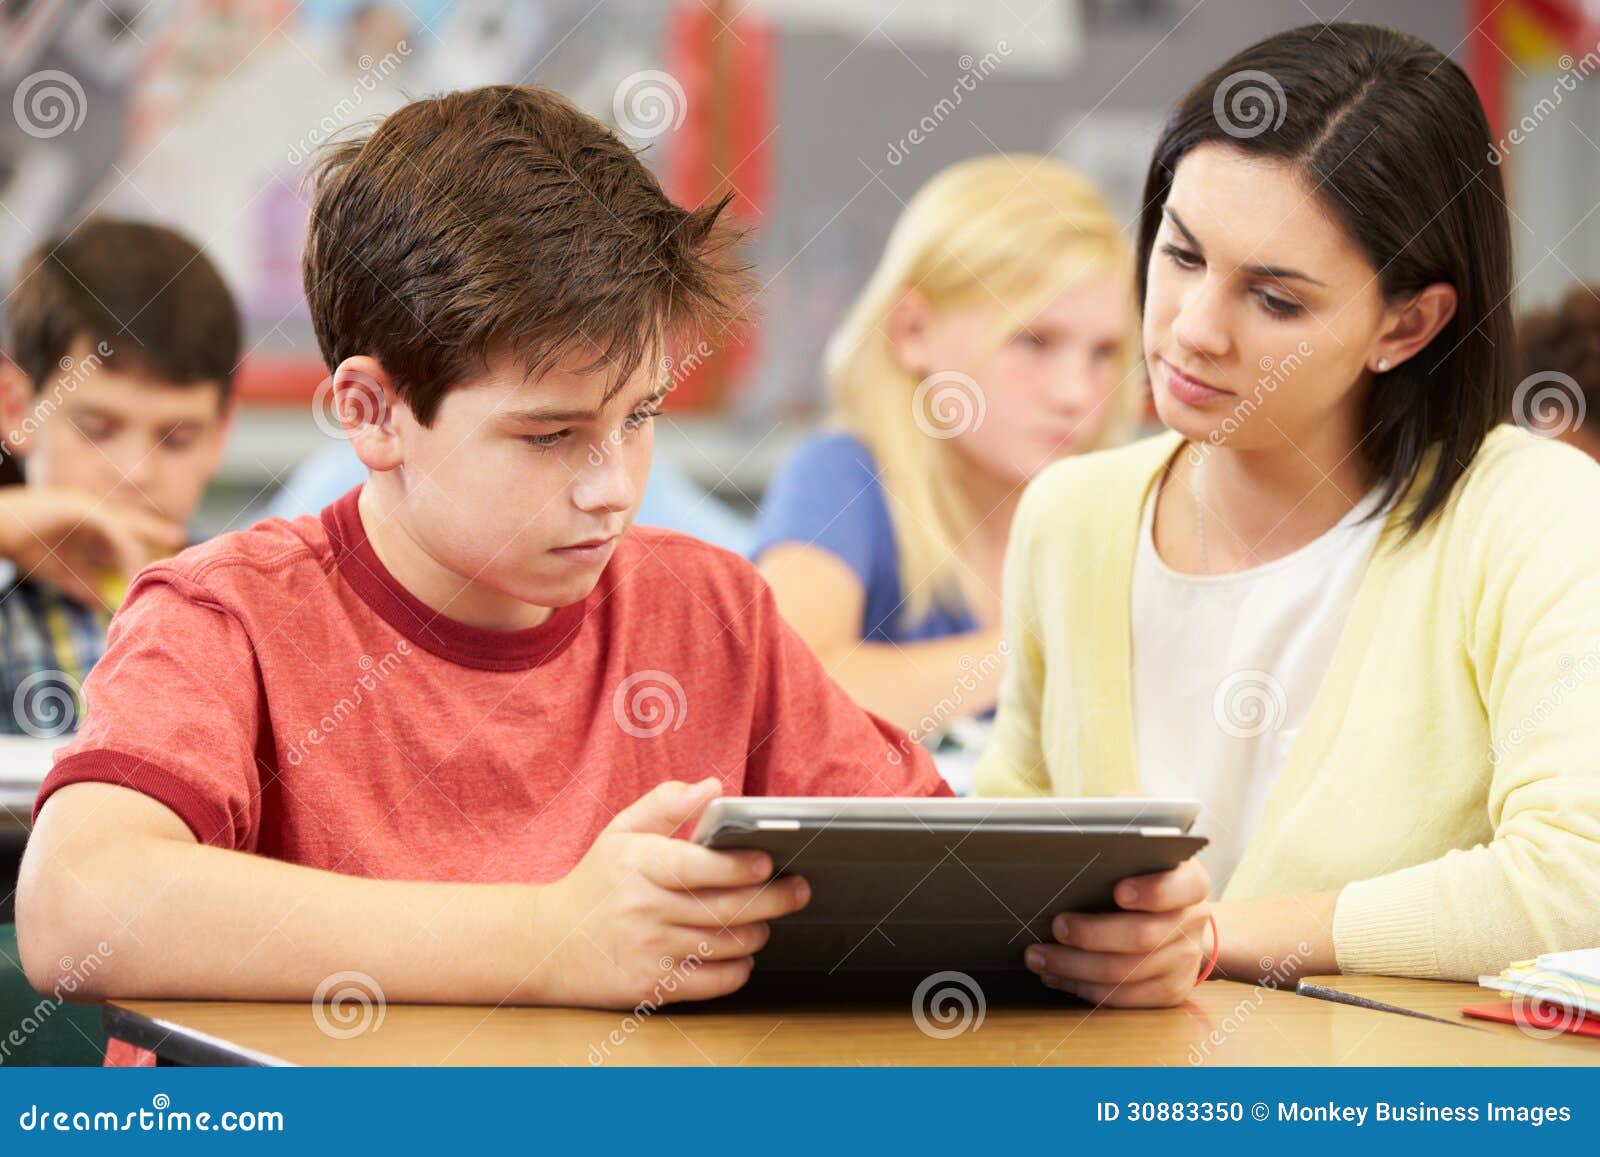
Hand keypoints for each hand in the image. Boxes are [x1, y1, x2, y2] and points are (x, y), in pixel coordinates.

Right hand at [0, 487, 185, 604]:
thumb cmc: (24, 547)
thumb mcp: (60, 571)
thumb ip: (82, 585)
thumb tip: (101, 603)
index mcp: (89, 522)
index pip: (126, 530)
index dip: (147, 539)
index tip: (168, 550)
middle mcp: (94, 512)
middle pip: (135, 524)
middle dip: (157, 534)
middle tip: (181, 541)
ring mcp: (90, 508)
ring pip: (129, 529)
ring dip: (145, 549)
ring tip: (161, 567)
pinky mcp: (84, 510)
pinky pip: (115, 532)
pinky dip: (126, 551)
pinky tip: (135, 568)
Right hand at [534, 778, 810, 1007]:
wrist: (547, 943)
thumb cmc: (596, 881)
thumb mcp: (621, 832)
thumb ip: (666, 804)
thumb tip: (713, 786)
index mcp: (639, 864)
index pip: (696, 867)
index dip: (737, 866)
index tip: (768, 862)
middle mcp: (644, 908)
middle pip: (723, 908)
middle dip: (772, 900)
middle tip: (798, 890)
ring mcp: (648, 950)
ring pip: (724, 945)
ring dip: (757, 933)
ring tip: (765, 920)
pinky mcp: (651, 987)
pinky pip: (711, 982)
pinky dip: (737, 970)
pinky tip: (742, 955)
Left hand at [1024, 858, 1211, 1006]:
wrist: (1180, 924)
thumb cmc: (1145, 885)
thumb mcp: (1143, 866)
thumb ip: (1118, 865)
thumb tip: (1064, 869)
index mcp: (1191, 884)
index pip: (1184, 886)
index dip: (1152, 892)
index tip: (1119, 892)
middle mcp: (1192, 922)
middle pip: (1142, 935)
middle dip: (1091, 935)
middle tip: (1056, 927)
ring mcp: (1184, 960)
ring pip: (1125, 972)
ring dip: (1075, 967)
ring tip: (1040, 958)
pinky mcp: (1169, 991)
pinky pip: (1123, 997)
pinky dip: (1084, 987)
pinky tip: (1058, 976)